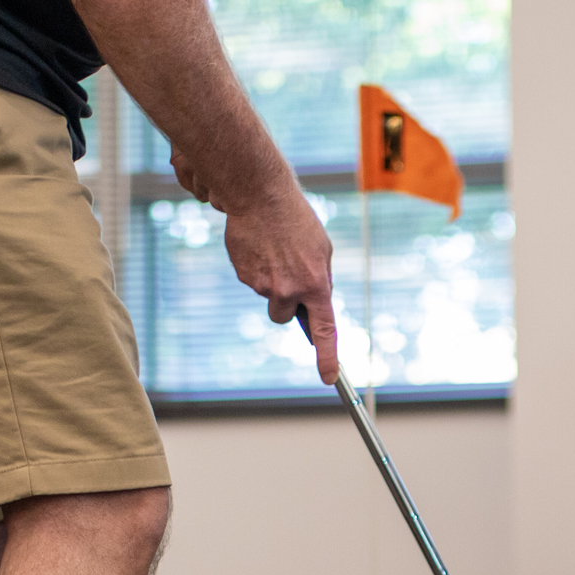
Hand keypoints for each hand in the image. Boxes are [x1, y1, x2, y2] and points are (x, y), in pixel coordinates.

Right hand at [217, 179, 338, 383]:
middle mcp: (290, 290)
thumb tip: (316, 306)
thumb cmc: (297, 222)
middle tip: (286, 273)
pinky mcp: (244, 275)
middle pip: (283, 317)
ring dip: (270, 283)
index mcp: (316, 285)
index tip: (330, 379)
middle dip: (284, 303)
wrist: (261, 195)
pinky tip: (260, 247)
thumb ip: (321, 281)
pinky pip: (252, 281)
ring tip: (274, 252)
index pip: (325, 331)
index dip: (328, 358)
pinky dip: (256, 268)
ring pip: (267, 298)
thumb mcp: (321, 250)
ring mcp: (264, 285)